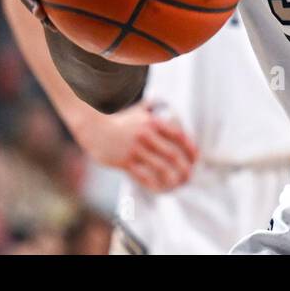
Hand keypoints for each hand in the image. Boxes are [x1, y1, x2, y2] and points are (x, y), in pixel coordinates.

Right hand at [72, 101, 198, 191]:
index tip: (196, 159)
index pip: (179, 136)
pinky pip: (145, 177)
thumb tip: (162, 101)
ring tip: (178, 185)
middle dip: (185, 168)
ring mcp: (135, 149)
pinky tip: (161, 190)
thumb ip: (151, 107)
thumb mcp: (137, 111)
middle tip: (189, 176)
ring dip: (173, 179)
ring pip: (160, 168)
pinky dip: (156, 185)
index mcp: (152, 122)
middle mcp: (146, 135)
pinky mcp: (125, 162)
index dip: (190, 149)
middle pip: (172, 155)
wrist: (94, 129)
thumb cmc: (118, 122)